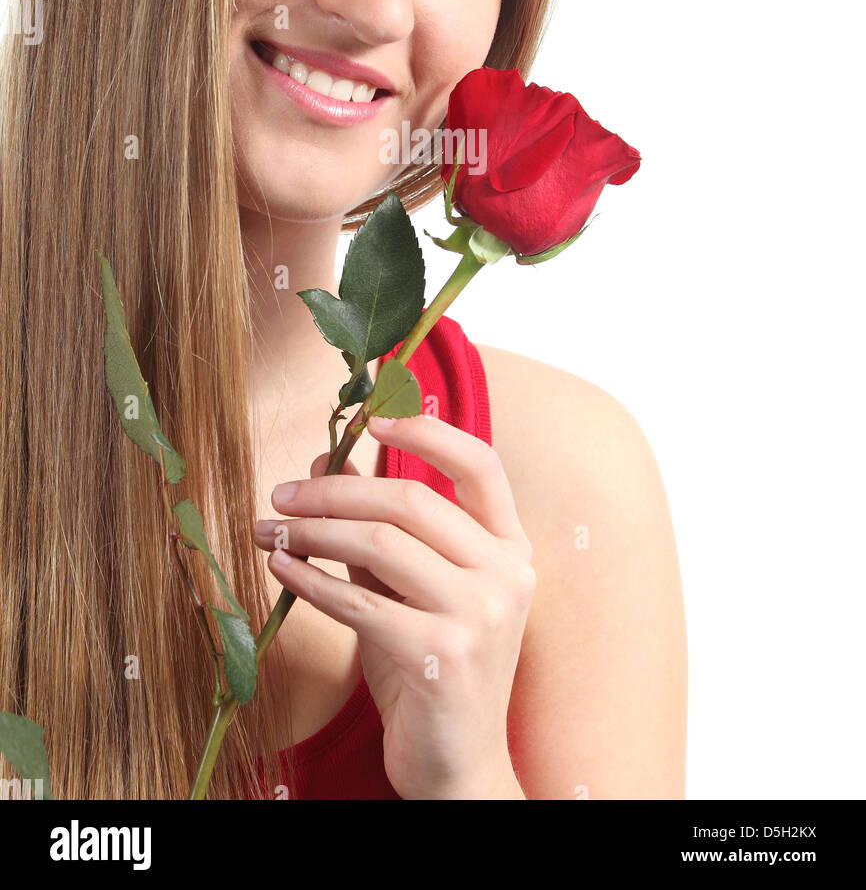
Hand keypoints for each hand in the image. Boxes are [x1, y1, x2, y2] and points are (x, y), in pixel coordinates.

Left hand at [253, 413, 535, 799]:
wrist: (455, 766)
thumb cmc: (429, 667)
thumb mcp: (408, 588)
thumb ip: (376, 527)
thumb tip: (322, 462)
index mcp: (510, 546)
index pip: (480, 464)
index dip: (425, 434)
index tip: (370, 422)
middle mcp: (507, 573)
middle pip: (410, 501)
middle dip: (332, 491)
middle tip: (279, 494)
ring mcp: (481, 615)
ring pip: (379, 545)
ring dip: (311, 532)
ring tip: (268, 529)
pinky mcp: (442, 656)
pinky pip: (358, 601)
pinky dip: (309, 579)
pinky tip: (279, 568)